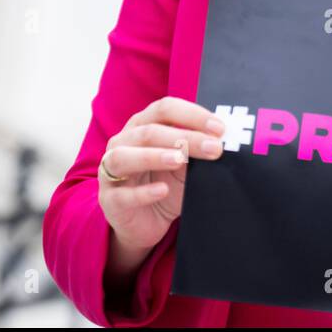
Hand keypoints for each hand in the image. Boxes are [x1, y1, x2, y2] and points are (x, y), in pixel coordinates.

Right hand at [98, 96, 226, 252]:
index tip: (220, 128)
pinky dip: (143, 192)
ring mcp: (110, 171)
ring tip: (180, 160)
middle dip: (185, 138)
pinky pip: (122, 194)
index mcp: (142, 125)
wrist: (146, 222)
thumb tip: (222, 141)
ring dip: (154, 156)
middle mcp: (122, 142)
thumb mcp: (186, 166)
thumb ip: (198, 151)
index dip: (192, 115)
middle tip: (213, 148)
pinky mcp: (109, 200)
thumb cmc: (166, 184)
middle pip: (149, 131)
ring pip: (124, 156)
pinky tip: (162, 190)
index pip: (164, 109)